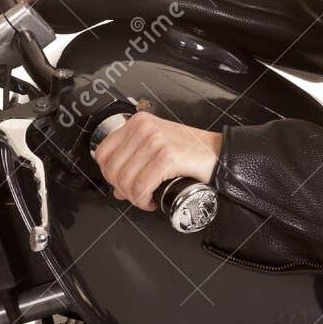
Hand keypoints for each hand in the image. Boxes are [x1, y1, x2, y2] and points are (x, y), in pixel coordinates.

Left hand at [93, 111, 222, 212]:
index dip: (108, 174)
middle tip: (136, 195)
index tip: (120, 183)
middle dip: (122, 189)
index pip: (103, 152)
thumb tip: (117, 186)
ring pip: (126, 180)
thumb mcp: (157, 145)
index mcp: (138, 122)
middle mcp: (144, 128)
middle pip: (113, 169)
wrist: (219, 153)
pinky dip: (144, 200)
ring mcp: (156, 141)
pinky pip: (142, 186)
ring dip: (134, 197)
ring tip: (146, 199)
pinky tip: (152, 201)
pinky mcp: (167, 156)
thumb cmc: (191, 151)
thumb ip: (135, 159)